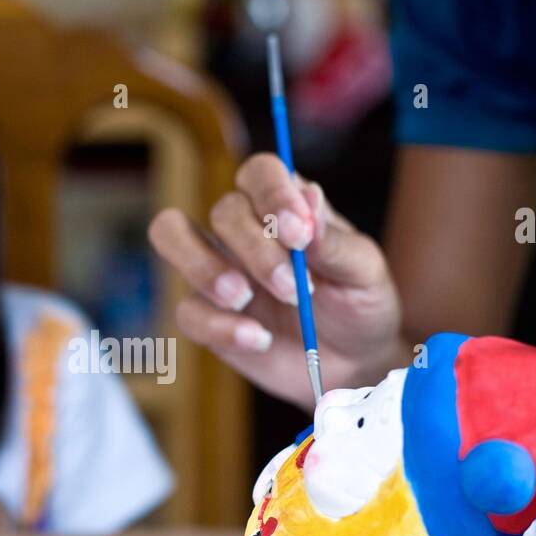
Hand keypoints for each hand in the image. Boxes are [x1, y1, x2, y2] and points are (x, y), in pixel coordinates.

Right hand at [148, 154, 403, 410]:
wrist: (353, 362)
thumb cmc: (359, 304)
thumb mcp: (363, 272)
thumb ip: (334, 240)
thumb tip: (308, 195)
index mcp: (284, 206)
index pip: (260, 173)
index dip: (272, 194)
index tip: (300, 234)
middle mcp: (243, 230)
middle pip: (223, 211)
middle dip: (255, 250)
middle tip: (294, 289)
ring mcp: (217, 270)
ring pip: (172, 236)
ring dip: (205, 268)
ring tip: (243, 299)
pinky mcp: (205, 315)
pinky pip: (186, 309)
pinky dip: (218, 326)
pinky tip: (258, 339)